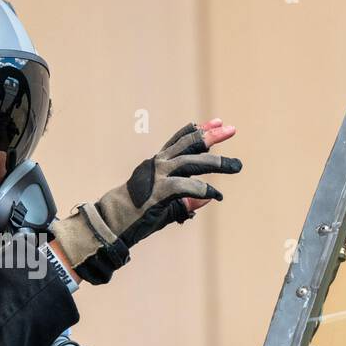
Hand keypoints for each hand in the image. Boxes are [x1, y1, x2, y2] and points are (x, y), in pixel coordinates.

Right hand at [49, 118, 241, 284]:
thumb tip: (208, 198)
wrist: (108, 224)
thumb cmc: (133, 216)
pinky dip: (204, 189)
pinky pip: (186, 186)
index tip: (218, 121)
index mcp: (156, 164)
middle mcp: (157, 165)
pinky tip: (217, 194)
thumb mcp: (164, 205)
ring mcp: (157, 176)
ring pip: (192, 161)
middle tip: (232, 129)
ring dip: (216, 161)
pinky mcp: (158, 192)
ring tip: (236, 165)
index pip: (181, 140)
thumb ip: (185, 199)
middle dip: (211, 135)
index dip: (200, 129)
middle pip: (189, 143)